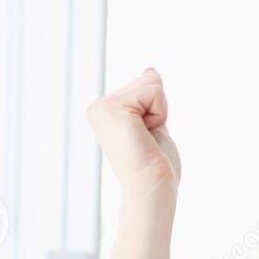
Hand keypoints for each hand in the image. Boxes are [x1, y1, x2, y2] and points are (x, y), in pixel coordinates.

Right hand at [86, 68, 180, 198]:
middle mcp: (99, 107)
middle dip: (159, 109)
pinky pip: (154, 92)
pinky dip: (159, 114)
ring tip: (146, 138)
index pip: (145, 86)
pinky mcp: (114, 109)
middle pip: (148, 81)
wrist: (151, 187)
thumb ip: (148, 99)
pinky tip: (145, 135)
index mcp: (105, 111)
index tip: (145, 138)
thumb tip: (150, 71)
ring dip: (160, 113)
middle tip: (147, 139)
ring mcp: (103, 107)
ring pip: (152, 84)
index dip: (157, 111)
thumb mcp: (153, 122)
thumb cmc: (155, 165)